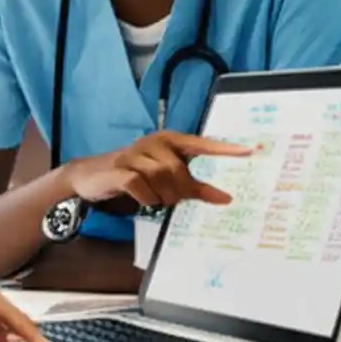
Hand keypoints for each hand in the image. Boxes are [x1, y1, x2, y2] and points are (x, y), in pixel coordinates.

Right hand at [67, 131, 251, 206]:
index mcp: (169, 141)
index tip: (249, 152)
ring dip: (163, 196)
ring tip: (157, 200)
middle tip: (174, 200)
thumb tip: (225, 198)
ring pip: (161, 177)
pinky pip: (140, 185)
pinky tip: (144, 200)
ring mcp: (134, 154)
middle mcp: (153, 142)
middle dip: (180, 191)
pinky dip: (146, 198)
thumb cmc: (137, 176)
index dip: (223, 149)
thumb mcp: (165, 179)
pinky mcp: (119, 169)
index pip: (201, 143)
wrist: (91, 176)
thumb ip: (193, 185)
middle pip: (178, 169)